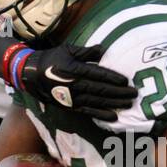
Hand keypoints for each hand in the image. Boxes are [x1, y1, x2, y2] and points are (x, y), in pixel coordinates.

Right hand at [19, 43, 135, 120]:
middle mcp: (75, 85)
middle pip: (101, 90)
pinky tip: (113, 116)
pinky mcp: (71, 106)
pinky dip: (101, 114)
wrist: (32, 75)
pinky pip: (88, 111)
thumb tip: (103, 50)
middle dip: (119, 92)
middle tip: (134, 94)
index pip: (97, 74)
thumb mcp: (68, 49)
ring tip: (128, 104)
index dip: (112, 78)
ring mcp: (73, 98)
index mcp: (75, 70)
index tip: (125, 81)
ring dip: (114, 103)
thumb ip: (86, 51)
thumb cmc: (52, 59)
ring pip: (97, 101)